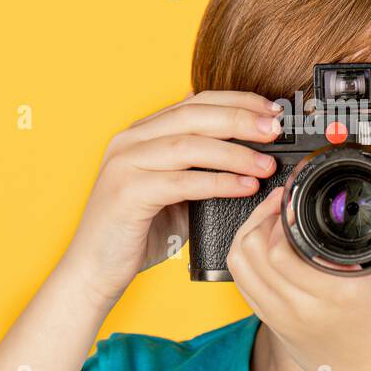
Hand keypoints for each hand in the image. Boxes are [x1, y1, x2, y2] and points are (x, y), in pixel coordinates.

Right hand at [56, 91, 282, 310]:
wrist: (95, 269)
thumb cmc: (138, 231)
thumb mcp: (175, 191)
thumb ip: (201, 168)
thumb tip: (248, 152)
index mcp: (142, 133)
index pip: (195, 102)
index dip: (237, 101)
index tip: (271, 109)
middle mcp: (130, 141)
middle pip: (194, 116)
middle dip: (240, 118)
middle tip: (276, 128)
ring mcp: (125, 164)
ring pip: (188, 145)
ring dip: (234, 152)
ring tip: (267, 163)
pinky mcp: (127, 193)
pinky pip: (181, 182)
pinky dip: (217, 182)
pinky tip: (244, 186)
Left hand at [225, 178, 370, 370]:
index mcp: (337, 294)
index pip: (283, 248)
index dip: (281, 216)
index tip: (295, 199)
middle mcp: (302, 307)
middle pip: (255, 250)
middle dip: (263, 217)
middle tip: (282, 203)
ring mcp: (281, 317)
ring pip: (242, 263)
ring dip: (250, 234)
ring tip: (270, 219)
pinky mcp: (271, 322)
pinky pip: (242, 282)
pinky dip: (246, 257)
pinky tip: (262, 244)